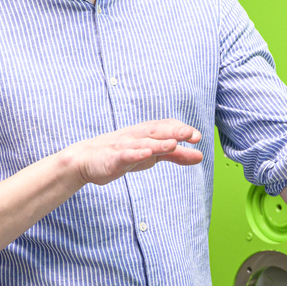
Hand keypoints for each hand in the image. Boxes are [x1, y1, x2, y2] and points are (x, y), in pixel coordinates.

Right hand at [63, 119, 203, 186]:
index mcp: (147, 133)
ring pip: (143, 143)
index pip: (166, 126)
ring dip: (159, 143)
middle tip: (192, 134)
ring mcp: (124, 146)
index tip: (197, 137)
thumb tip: (200, 155)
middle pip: (157, 131)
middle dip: (175, 131)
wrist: (86, 159)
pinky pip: (125, 155)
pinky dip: (136, 155)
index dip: (181, 130)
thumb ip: (176, 155)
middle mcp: (137, 136)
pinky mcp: (113, 158)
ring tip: (173, 143)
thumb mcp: (153, 155)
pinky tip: (146, 155)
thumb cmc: (123, 154)